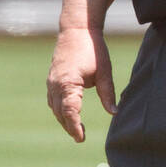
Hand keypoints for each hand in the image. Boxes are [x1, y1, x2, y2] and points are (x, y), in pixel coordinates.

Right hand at [47, 28, 116, 142]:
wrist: (77, 28)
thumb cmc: (92, 49)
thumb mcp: (104, 71)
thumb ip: (108, 94)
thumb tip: (114, 113)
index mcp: (68, 83)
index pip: (70, 111)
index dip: (75, 126)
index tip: (81, 137)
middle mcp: (56, 84)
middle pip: (60, 113)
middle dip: (69, 126)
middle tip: (81, 138)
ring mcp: (51, 82)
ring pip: (55, 108)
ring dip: (64, 119)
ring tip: (77, 130)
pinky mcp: (51, 79)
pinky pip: (53, 100)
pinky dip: (59, 109)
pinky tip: (68, 115)